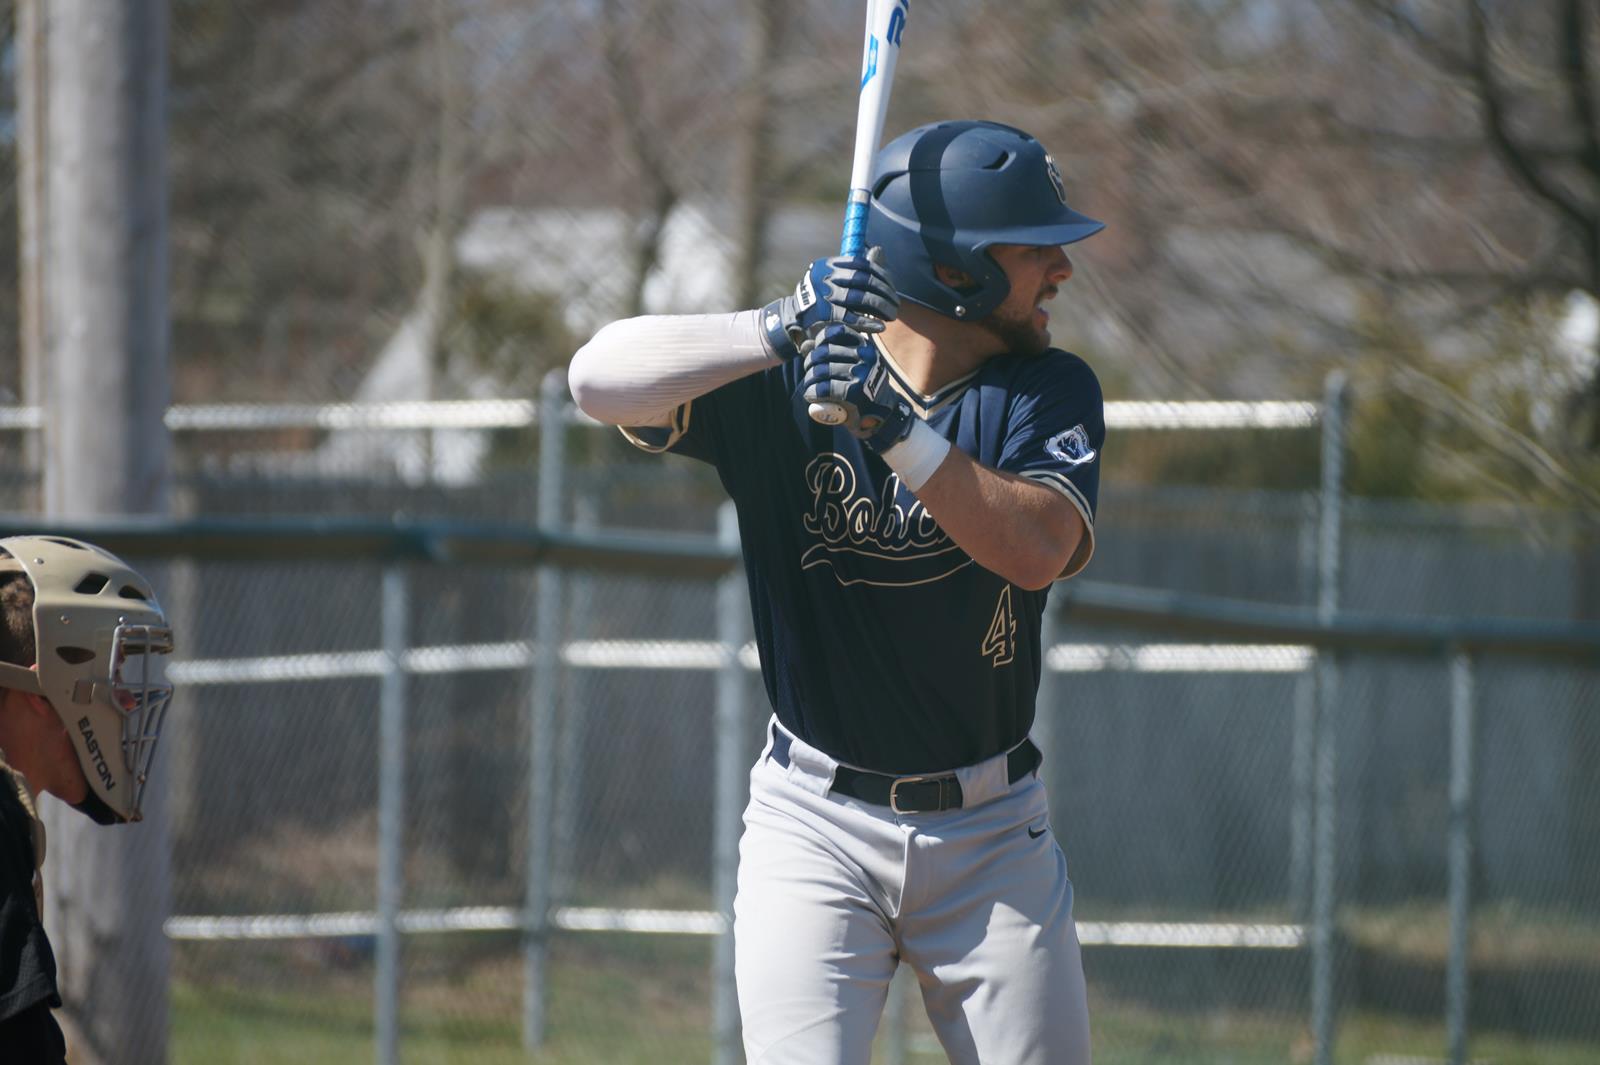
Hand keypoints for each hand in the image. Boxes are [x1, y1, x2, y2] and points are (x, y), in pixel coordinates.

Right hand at [761, 247, 897, 360]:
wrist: (791, 317)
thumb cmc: (819, 296)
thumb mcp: (833, 276)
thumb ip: (856, 267)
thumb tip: (879, 250)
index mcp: (830, 263)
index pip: (864, 265)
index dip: (883, 276)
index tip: (893, 287)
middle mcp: (827, 276)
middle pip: (866, 281)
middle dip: (886, 293)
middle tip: (896, 303)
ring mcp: (826, 294)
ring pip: (862, 298)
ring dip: (881, 307)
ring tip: (892, 315)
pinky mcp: (825, 314)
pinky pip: (852, 318)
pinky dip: (868, 323)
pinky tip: (880, 328)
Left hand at [797, 323, 916, 449]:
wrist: (883, 413)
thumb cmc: (864, 387)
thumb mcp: (856, 365)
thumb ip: (833, 353)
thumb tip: (805, 344)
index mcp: (865, 346)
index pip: (836, 332)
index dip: (820, 340)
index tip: (816, 350)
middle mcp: (865, 356)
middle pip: (824, 352)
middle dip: (810, 362)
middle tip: (809, 372)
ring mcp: (860, 373)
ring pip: (821, 371)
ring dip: (809, 379)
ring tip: (809, 386)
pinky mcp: (853, 392)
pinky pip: (823, 388)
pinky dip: (812, 392)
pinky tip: (810, 396)